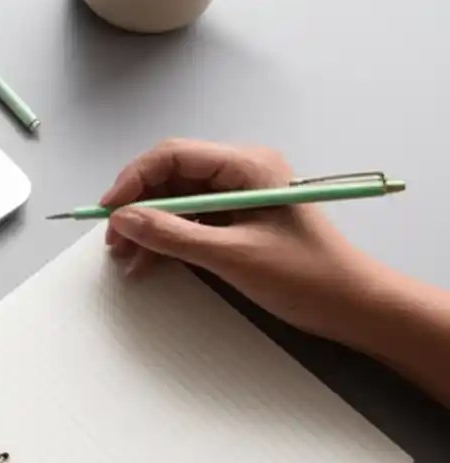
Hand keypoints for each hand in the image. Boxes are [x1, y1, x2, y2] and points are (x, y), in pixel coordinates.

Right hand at [101, 139, 378, 341]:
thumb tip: (123, 219)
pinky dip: (168, 240)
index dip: (134, 180)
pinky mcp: (239, 220)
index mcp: (246, 165)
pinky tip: (148, 263)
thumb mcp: (232, 255)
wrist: (354, 306)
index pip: (174, 156)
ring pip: (177, 201)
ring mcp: (240, 196)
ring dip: (149, 227)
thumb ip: (173, 235)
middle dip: (138, 207)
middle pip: (171, 176)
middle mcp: (241, 172)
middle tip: (112, 240)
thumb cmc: (305, 275)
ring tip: (125, 257)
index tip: (108, 210)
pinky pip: (192, 221)